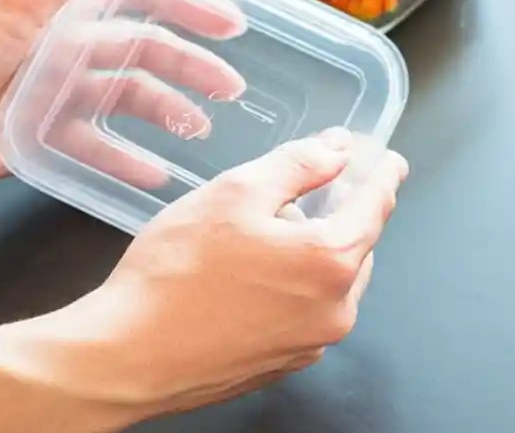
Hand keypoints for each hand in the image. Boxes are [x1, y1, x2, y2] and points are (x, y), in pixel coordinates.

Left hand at [0, 0, 245, 191]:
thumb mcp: (20, 1)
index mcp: (64, 8)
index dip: (186, 6)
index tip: (229, 21)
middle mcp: (66, 46)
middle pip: (144, 52)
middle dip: (191, 65)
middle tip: (231, 85)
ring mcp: (57, 92)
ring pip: (128, 99)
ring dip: (168, 111)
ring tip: (200, 128)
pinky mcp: (44, 135)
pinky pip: (97, 148)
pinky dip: (127, 160)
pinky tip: (155, 173)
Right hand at [20, 129, 408, 425]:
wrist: (126, 356)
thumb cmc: (175, 274)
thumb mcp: (236, 192)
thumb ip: (298, 164)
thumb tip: (336, 149)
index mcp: (332, 261)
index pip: (378, 205)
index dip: (382, 175)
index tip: (387, 161)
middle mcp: (335, 310)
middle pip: (355, 245)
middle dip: (335, 215)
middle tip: (299, 192)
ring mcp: (310, 344)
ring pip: (328, 281)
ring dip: (308, 254)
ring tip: (254, 237)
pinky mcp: (281, 364)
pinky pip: (303, 312)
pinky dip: (289, 288)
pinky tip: (243, 277)